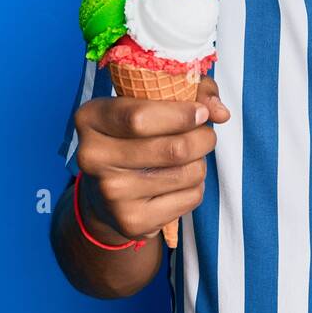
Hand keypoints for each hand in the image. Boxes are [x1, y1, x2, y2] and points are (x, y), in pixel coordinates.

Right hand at [73, 75, 230, 243]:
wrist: (105, 194)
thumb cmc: (135, 135)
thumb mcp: (150, 101)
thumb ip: (190, 91)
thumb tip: (220, 112)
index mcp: (91, 118)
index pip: (139, 118)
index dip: (180, 114)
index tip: (201, 113)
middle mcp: (93, 156)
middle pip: (172, 149)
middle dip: (203, 139)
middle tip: (206, 135)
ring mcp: (110, 193)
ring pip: (187, 173)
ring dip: (200, 163)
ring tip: (189, 159)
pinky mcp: (131, 221)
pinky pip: (190, 199)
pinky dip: (196, 188)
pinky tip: (178, 184)